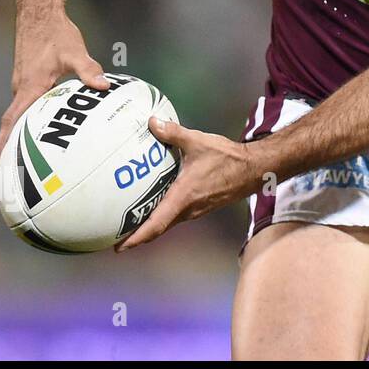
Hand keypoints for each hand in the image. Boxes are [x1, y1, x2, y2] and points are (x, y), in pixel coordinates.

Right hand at [0, 8, 107, 153]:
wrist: (40, 12)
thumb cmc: (54, 31)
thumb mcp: (75, 52)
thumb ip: (88, 70)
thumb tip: (104, 86)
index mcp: (30, 86)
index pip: (12, 120)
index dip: (7, 141)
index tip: (3, 160)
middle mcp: (22, 86)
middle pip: (14, 120)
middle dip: (13, 143)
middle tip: (18, 164)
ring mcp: (24, 80)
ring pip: (23, 110)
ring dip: (25, 128)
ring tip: (35, 149)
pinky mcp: (30, 74)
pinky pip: (30, 100)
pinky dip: (34, 113)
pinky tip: (52, 119)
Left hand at [115, 116, 258, 251]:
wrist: (254, 168)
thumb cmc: (228, 158)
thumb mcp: (198, 141)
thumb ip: (173, 133)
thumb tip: (152, 123)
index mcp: (184, 197)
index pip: (156, 224)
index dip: (136, 237)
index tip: (118, 246)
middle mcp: (188, 209)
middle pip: (158, 229)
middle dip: (136, 235)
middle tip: (114, 235)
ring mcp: (196, 210)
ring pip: (168, 223)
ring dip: (150, 226)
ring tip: (130, 221)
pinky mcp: (202, 207)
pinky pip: (177, 216)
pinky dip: (162, 216)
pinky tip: (155, 204)